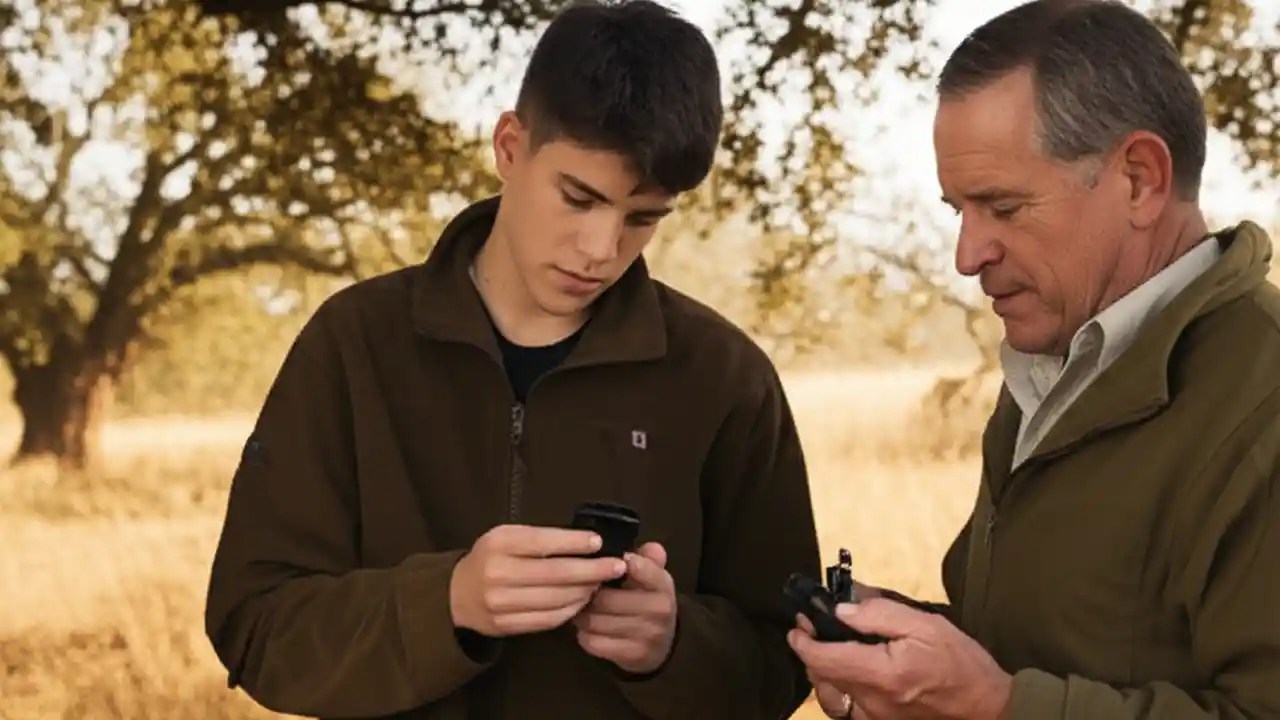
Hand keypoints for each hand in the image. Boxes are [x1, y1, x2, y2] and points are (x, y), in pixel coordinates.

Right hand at [450, 524, 626, 636]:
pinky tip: (583, 600)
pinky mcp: (509, 626)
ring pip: (556, 599)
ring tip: (601, 583)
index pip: (543, 543)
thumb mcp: (506, 537)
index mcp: (500, 544)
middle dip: (591, 570)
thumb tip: (586, 542)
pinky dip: (571, 610)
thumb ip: (539, 538)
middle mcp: (499, 574)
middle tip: (616, 567)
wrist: (457, 595)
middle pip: (555, 574)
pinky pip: (549, 619)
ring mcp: (503, 603)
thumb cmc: (491, 558)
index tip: (599, 543)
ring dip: (585, 591)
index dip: (574, 543)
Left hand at [573, 542, 677, 673]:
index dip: (621, 565)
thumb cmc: (649, 602)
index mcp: (662, 585)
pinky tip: (585, 628)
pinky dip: (584, 635)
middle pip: (607, 599)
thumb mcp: (653, 578)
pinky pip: (594, 643)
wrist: (662, 646)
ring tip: (578, 607)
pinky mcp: (631, 655)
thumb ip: (649, 559)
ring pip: (597, 622)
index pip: (643, 570)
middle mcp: (658, 610)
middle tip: (576, 589)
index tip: (605, 562)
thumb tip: (651, 547)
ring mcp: (646, 635)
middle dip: (588, 595)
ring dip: (582, 615)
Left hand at [788, 598, 1011, 719]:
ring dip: (820, 672)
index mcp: (882, 673)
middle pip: (822, 677)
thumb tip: (842, 609)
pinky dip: (837, 691)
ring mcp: (876, 718)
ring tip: (825, 650)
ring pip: (830, 697)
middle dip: (811, 651)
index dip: (803, 641)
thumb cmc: (960, 662)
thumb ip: (879, 614)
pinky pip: (847, 709)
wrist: (987, 705)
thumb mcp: (925, 625)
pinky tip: (846, 674)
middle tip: (812, 627)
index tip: (798, 624)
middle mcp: (873, 702)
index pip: (824, 659)